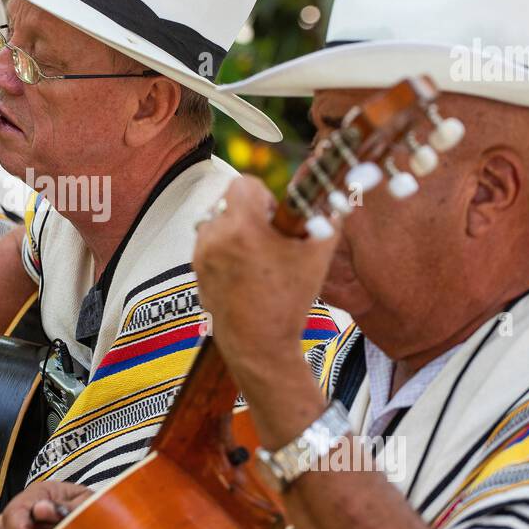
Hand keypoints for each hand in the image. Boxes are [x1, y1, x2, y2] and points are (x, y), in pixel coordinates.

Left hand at [192, 175, 338, 438]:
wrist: (258, 345)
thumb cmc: (289, 301)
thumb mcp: (318, 257)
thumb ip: (327, 221)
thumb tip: (331, 200)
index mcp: (242, 227)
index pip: (244, 184)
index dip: (265, 195)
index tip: (275, 217)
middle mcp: (214, 236)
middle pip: (229, 201)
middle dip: (249, 211)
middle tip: (268, 237)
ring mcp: (201, 254)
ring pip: (215, 220)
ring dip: (234, 228)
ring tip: (256, 255)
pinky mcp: (196, 269)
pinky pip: (209, 242)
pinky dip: (224, 247)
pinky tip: (244, 270)